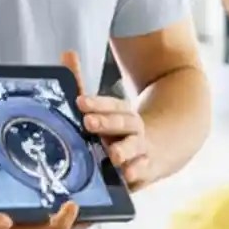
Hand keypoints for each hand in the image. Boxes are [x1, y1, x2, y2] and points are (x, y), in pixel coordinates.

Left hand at [62, 50, 153, 190]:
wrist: (161, 147)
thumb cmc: (119, 128)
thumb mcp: (102, 107)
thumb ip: (82, 82)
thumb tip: (67, 52)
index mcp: (121, 112)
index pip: (111, 104)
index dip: (96, 103)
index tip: (80, 102)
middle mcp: (133, 129)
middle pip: (121, 123)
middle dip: (105, 123)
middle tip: (88, 123)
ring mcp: (141, 150)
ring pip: (134, 147)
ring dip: (124, 150)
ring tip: (113, 154)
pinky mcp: (145, 171)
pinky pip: (142, 172)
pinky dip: (137, 173)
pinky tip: (129, 176)